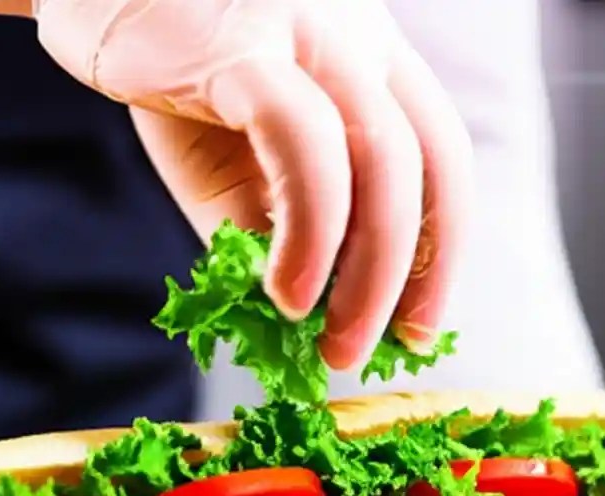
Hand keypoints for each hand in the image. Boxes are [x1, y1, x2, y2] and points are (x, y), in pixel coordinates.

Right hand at [32, 0, 473, 368]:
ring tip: (333, 342)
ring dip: (366, 272)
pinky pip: (304, 147)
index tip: (418, 326)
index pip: (441, 158)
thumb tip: (308, 314)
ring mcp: (310, 35)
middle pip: (428, 164)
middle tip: (372, 350)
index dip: (439, 250)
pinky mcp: (244, 48)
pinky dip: (309, 232)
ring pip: (382, 160)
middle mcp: (359, 37)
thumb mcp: (230, 157)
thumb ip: (270, 223)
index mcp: (372, 57)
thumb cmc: (164, 70)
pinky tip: (283, 293)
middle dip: (414, 274)